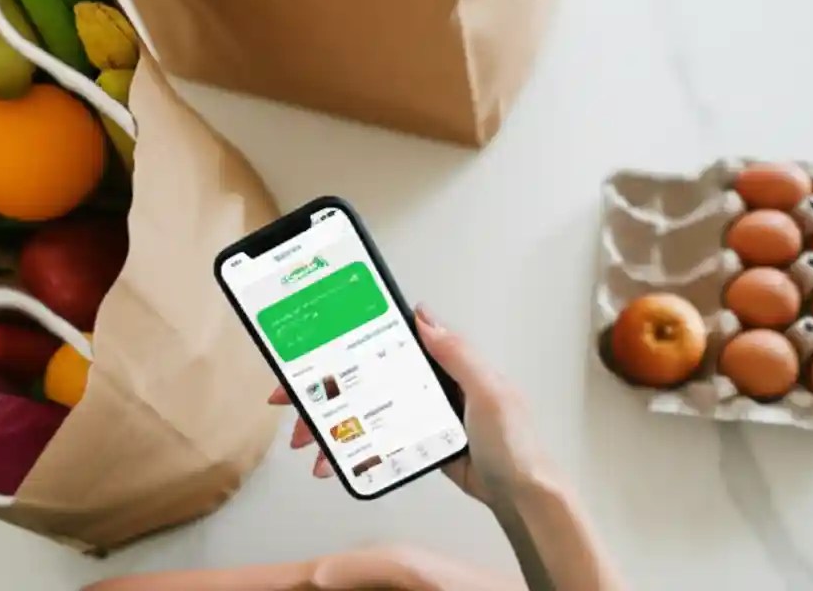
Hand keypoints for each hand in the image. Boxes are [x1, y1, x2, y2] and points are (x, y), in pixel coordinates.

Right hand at [268, 305, 553, 507]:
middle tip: (289, 401)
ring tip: (306, 442)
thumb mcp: (489, 392)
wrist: (522, 496)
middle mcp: (430, 385)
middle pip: (364, 378)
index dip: (347, 342)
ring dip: (330, 425)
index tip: (313, 347)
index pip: (388, 342)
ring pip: (363, 412)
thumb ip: (457, 355)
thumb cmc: (516, 444)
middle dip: (323, 389)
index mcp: (448, 364)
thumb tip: (424, 317)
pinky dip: (350, 451)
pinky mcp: (417, 444)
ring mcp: (421, 416)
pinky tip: (333, 462)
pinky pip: (375, 443)